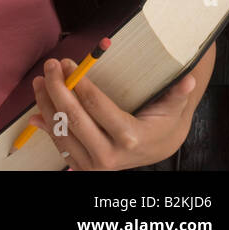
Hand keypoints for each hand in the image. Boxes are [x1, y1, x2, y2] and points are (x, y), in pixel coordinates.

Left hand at [27, 57, 195, 169]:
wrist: (155, 149)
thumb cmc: (160, 121)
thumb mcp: (171, 107)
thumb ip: (177, 94)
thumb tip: (189, 80)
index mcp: (130, 138)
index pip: (95, 106)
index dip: (78, 82)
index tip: (68, 62)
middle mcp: (110, 155)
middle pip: (74, 118)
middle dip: (57, 88)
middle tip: (51, 65)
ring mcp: (94, 164)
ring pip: (61, 131)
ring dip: (45, 103)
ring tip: (40, 80)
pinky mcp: (83, 167)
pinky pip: (59, 144)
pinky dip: (46, 124)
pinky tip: (39, 106)